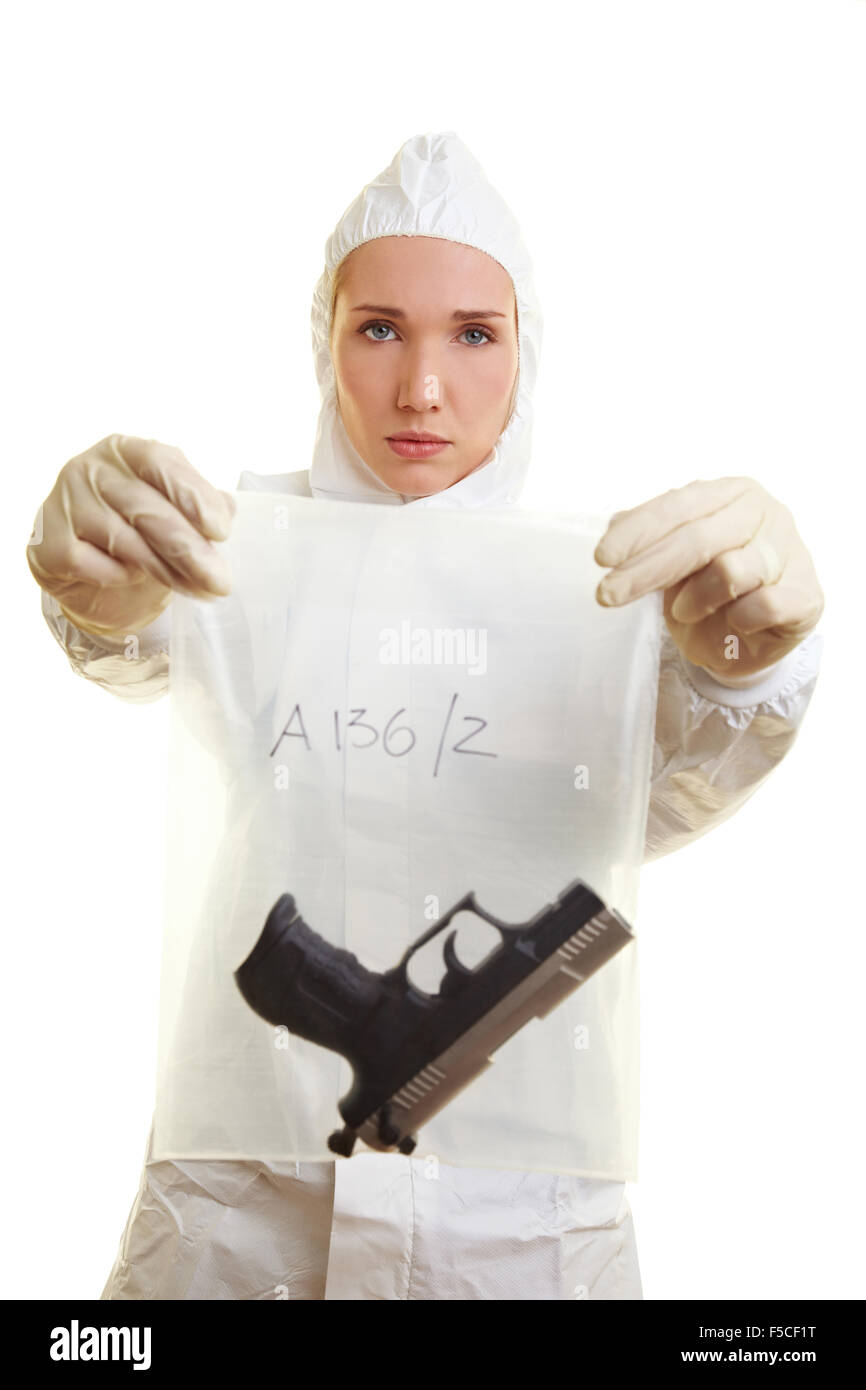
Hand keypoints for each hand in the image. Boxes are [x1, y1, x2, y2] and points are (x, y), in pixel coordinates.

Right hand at [26, 434, 235, 639]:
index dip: (193, 495)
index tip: (221, 531)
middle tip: (220, 580)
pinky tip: (131, 578)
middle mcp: (89, 469)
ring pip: (125, 542)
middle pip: (146, 509)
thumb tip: (225, 510)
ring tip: (195, 589)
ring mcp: (64, 504)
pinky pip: (96, 566)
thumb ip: (200, 503)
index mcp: (125, 450)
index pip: (160, 462)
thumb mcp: (174, 509)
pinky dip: (121, 578)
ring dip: (167, 572)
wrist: (89, 569)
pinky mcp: (48, 544)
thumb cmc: (138, 529)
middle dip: (189, 549)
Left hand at [593, 477, 823, 680]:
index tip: (601, 557)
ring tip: (685, 611)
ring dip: (693, 600)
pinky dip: (736, 620)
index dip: (637, 531)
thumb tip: (614, 522)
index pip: (678, 506)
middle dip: (646, 569)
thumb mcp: (675, 561)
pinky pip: (761, 607)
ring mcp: (792, 552)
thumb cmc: (710, 589)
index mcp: (732, 493)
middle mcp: (766, 513)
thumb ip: (651, 538)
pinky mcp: (807, 595)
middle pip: (697, 538)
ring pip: (728, 572)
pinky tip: (732, 623)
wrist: (753, 638)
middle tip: (607, 594)